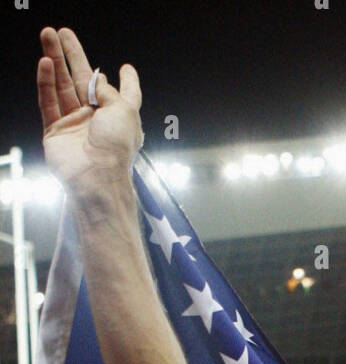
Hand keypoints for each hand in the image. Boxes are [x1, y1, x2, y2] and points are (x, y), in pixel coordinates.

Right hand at [38, 27, 142, 192]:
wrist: (95, 177)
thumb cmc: (116, 148)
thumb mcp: (123, 111)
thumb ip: (109, 90)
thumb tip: (98, 78)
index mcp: (119, 118)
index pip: (125, 95)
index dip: (128, 82)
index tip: (127, 68)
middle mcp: (97, 120)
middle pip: (83, 81)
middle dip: (73, 56)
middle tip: (63, 33)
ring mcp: (75, 125)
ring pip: (63, 86)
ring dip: (55, 60)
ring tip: (48, 35)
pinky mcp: (56, 132)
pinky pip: (49, 102)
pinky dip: (46, 82)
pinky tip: (45, 64)